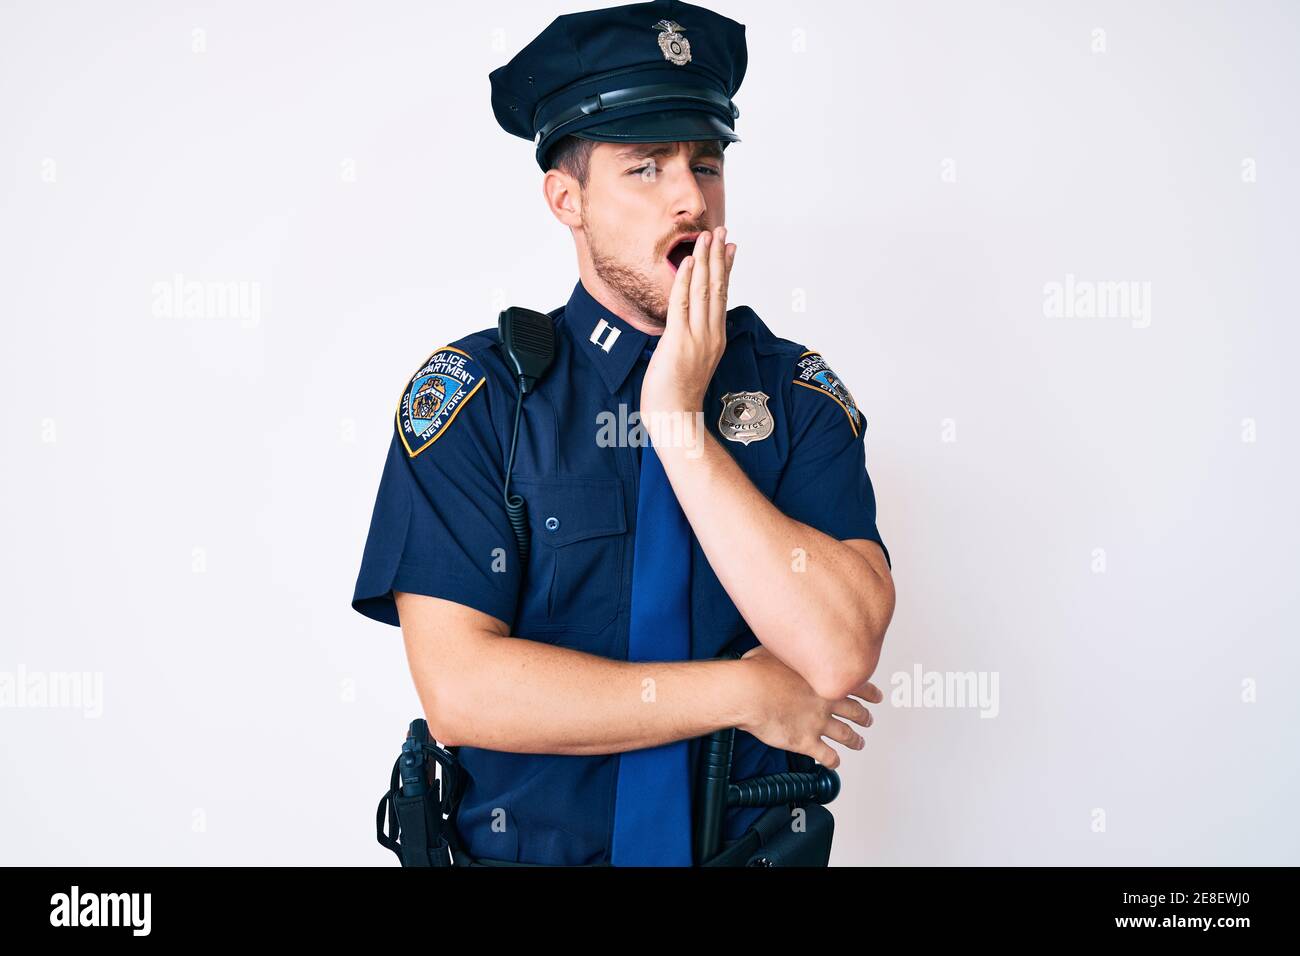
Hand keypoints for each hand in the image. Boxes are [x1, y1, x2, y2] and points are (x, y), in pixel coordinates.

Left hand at [640, 226, 736, 430]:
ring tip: (706, 237)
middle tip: (721, 230)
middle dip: (719, 256)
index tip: (730, 247)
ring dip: (705, 260)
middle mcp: (711, 334)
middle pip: (717, 287)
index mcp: (716, 338)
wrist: (675, 417)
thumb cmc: (677, 394)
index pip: (723, 296)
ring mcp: (697, 338)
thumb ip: (691, 338)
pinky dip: (685, 280)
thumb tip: (686, 323)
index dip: (726, 269)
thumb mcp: (691, 361)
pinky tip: (689, 261)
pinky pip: (682, 304)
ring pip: (703, 290)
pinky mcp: (679, 341)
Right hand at [736, 644, 882, 769]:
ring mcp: (818, 723)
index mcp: (824, 679)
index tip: (876, 696)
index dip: (870, 693)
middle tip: (868, 720)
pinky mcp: (806, 741)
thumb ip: (792, 654)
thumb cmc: (758, 670)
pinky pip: (827, 755)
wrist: (748, 691)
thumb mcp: (779, 650)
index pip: (858, 686)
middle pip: (856, 712)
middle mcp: (827, 702)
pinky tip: (834, 763)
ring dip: (855, 740)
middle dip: (865, 717)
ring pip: (847, 735)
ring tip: (859, 743)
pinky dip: (833, 761)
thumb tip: (789, 648)